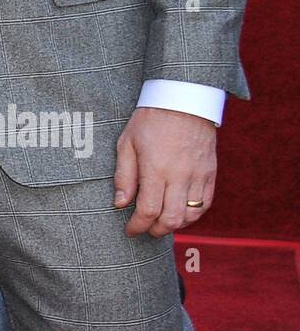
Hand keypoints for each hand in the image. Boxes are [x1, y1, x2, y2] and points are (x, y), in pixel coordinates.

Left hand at [113, 106, 216, 236]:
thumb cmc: (150, 119)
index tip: (130, 230)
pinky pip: (205, 203)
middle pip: (171, 219)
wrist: (183, 100)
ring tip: (161, 222)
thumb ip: (124, 176)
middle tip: (145, 230)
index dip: (137, 226)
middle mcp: (179, 175)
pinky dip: (193, 214)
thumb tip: (120, 204)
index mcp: (156, 168)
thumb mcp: (127, 143)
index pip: (148, 210)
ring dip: (174, 225)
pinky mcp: (210, 172)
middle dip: (155, 230)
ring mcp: (198, 175)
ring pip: (190, 215)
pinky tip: (181, 213)